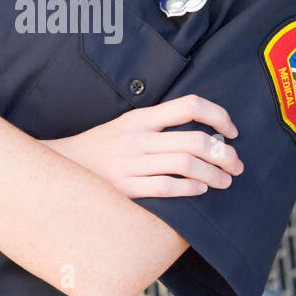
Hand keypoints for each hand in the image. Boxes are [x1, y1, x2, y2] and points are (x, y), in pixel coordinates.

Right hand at [44, 94, 242, 198]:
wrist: (59, 167)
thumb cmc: (99, 150)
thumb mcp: (126, 127)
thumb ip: (157, 127)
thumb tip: (200, 134)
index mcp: (141, 118)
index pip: (190, 105)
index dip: (218, 116)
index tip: (232, 131)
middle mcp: (138, 137)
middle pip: (195, 139)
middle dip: (224, 154)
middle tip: (236, 164)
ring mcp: (131, 163)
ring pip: (186, 163)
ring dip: (214, 173)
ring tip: (224, 181)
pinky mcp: (125, 188)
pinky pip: (167, 187)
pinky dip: (190, 189)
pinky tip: (201, 190)